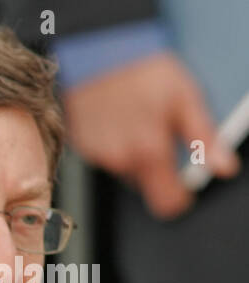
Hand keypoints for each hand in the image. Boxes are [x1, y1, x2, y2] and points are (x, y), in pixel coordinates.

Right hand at [62, 52, 239, 218]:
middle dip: (156, 168)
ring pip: (125, 167)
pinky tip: (118, 118)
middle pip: (145, 184)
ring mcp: (98, 155)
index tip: (183, 189)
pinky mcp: (83, 146)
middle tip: (160, 135)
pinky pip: (106, 155)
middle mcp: (121, 161)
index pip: (167, 203)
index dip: (179, 198)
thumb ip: (204, 139)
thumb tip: (224, 167)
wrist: (96, 54)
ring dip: (134, 151)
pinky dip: (114, 142)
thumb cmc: (141, 72)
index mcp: (149, 153)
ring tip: (136, 118)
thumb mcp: (186, 99)